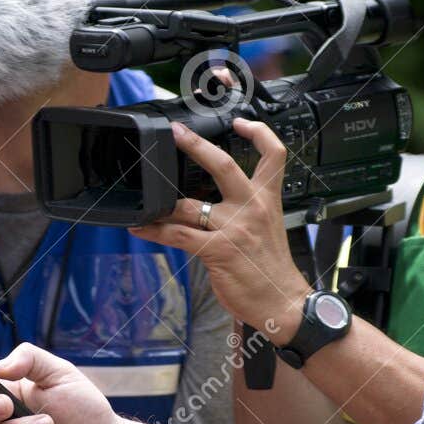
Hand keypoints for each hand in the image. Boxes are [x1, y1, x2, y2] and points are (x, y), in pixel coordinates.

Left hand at [130, 119, 310, 339]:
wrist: (283, 302)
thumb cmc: (270, 267)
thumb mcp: (267, 227)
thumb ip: (244, 208)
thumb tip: (206, 198)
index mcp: (266, 199)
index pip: (273, 155)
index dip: (258, 132)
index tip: (239, 121)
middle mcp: (252, 208)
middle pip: (224, 165)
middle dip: (196, 145)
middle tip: (176, 133)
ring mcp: (235, 228)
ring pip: (188, 205)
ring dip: (160, 204)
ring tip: (142, 199)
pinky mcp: (218, 250)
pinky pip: (178, 235)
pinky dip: (154, 231)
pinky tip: (140, 228)